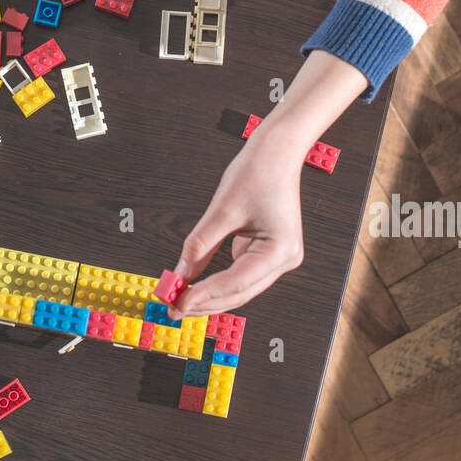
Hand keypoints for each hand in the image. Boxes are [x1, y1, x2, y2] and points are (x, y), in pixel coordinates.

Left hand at [167, 51, 368, 314]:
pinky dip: (221, 281)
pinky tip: (199, 288)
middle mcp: (286, 259)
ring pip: (241, 288)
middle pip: (240, 292)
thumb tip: (180, 274)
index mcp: (280, 250)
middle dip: (206, 302)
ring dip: (213, 295)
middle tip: (174, 308)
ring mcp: (281, 258)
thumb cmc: (256, 172)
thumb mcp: (222, 210)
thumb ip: (199, 245)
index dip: (204, 295)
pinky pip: (242, 274)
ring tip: (182, 301)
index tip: (178, 302)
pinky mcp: (271, 252)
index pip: (235, 282)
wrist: (277, 152)